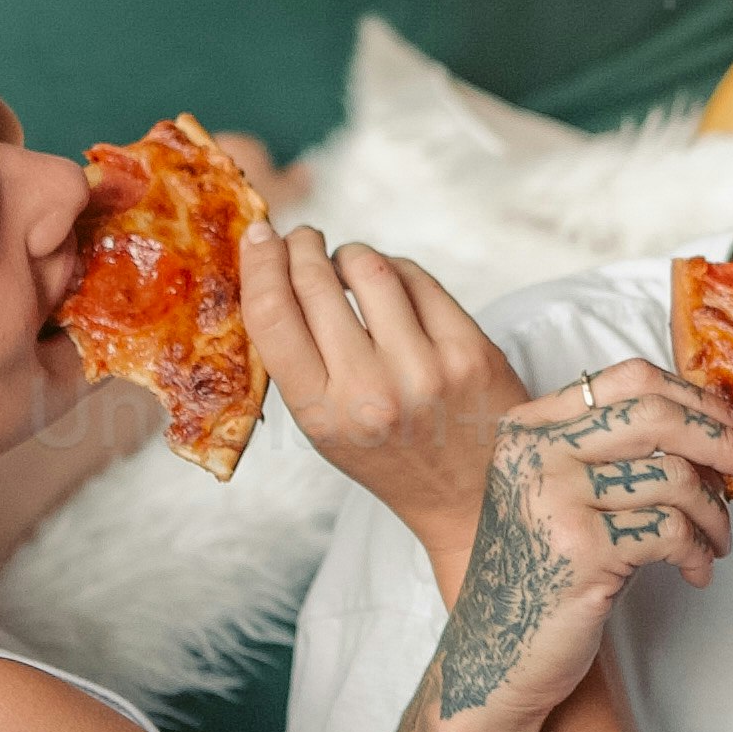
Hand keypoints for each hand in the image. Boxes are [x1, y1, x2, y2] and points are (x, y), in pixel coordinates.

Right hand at [243, 225, 521, 564]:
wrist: (474, 497)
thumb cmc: (392, 455)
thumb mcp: (326, 428)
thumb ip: (298, 362)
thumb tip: (269, 273)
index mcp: (321, 414)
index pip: (271, 316)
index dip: (259, 263)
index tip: (257, 234)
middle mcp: (372, 390)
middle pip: (315, 282)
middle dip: (302, 246)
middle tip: (302, 238)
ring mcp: (426, 368)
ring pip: (369, 268)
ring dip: (350, 255)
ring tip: (347, 265)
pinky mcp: (470, 350)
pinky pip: (417, 279)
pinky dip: (396, 271)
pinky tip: (391, 285)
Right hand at [427, 358, 732, 731]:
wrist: (498, 655)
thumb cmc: (544, 574)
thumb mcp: (568, 497)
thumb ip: (619, 456)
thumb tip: (720, 435)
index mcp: (530, 427)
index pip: (629, 381)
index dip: (695, 399)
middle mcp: (534, 453)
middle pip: (656, 417)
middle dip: (725, 442)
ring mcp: (553, 499)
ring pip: (673, 478)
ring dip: (714, 513)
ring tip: (717, 542)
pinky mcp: (580, 550)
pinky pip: (670, 531)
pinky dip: (696, 551)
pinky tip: (695, 571)